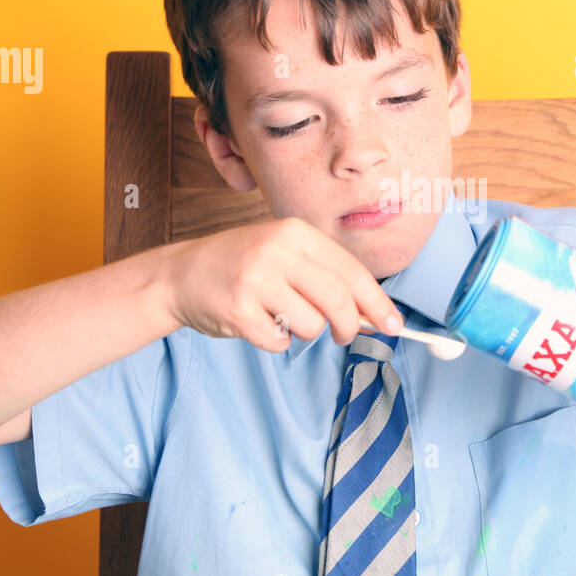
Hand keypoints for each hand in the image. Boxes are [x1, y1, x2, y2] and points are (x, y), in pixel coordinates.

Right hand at [166, 217, 404, 351]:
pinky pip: (280, 342)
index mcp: (295, 232)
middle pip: (338, 299)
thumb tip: (375, 314)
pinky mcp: (238, 312)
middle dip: (350, 326)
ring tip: (281, 316)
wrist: (181, 274)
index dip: (378, 303)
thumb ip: (328, 277)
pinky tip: (260, 324)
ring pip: (311, 325)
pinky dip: (277, 341)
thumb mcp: (284, 254)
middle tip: (345, 335)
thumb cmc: (242, 265)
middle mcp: (276, 251)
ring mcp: (255, 281)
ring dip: (304, 332)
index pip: (351, 271)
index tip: (394, 325)